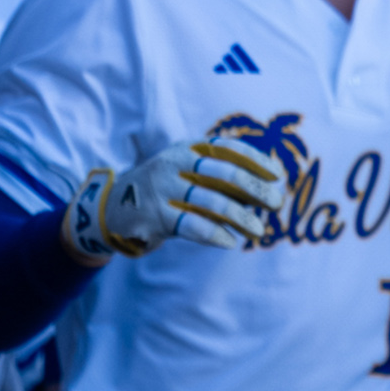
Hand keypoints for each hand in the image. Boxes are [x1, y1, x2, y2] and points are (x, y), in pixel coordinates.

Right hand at [61, 139, 283, 263]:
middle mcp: (175, 164)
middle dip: (256, 189)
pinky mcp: (154, 217)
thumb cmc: (165, 188)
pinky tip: (231, 241)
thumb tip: (270, 181)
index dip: (257, 160)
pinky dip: (216, 235)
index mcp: (187, 148)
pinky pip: (193, 226)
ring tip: (259, 230)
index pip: (229, 149)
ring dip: (242, 218)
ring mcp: (163, 190)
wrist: (110, 209)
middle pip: (226, 174)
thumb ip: (220, 172)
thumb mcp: (187, 170)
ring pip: (213, 203)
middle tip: (276, 203)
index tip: (279, 175)